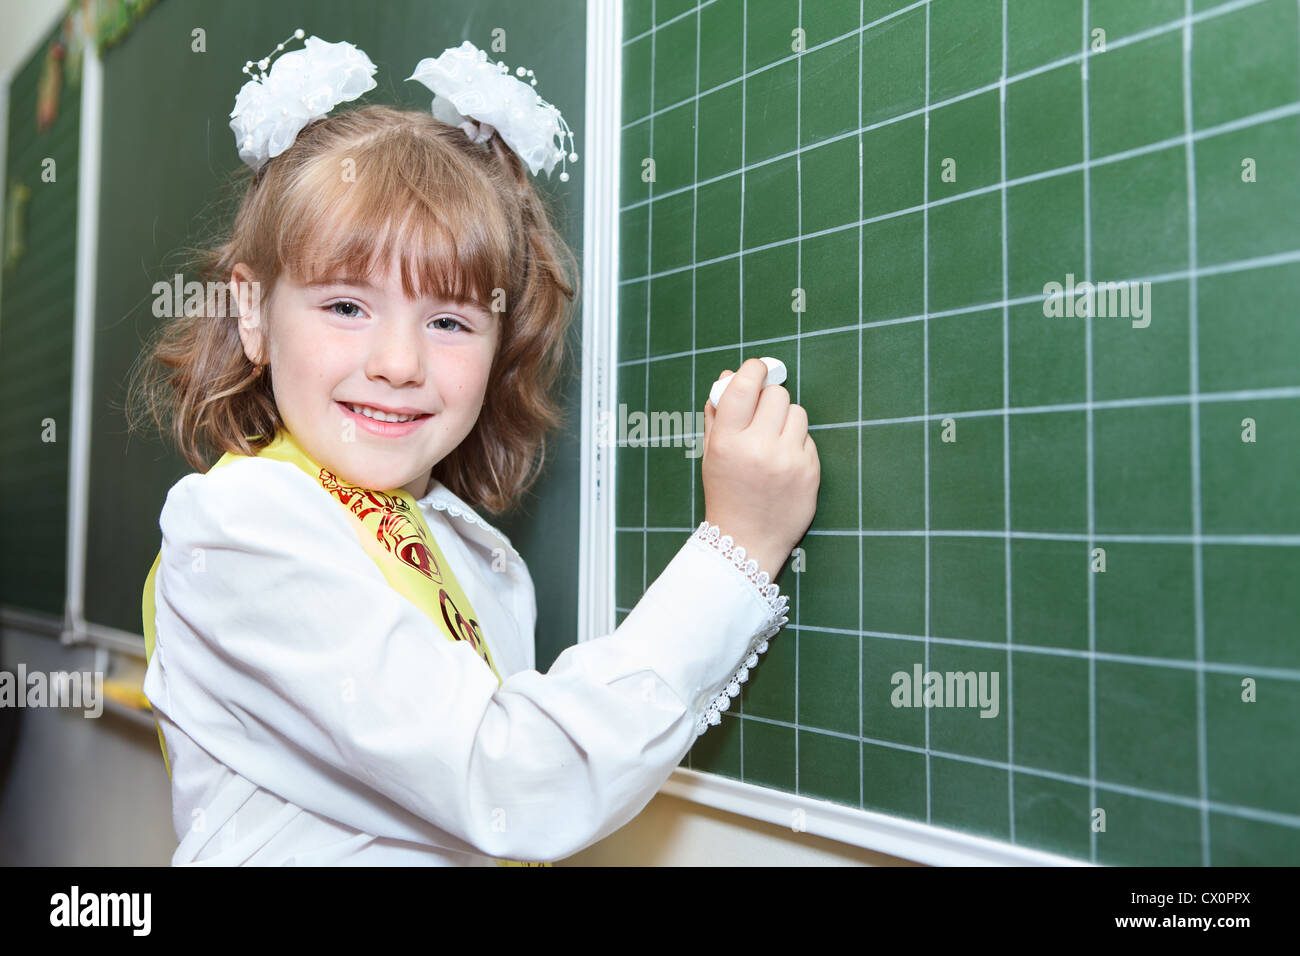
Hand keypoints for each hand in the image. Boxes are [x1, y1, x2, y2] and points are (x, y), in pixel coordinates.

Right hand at [700, 358, 819, 580]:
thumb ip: (717, 414)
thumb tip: (729, 375)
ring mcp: (788, 460)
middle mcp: (758, 449)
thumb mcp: (710, 454)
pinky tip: (784, 462)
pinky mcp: (810, 471)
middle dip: (770, 399)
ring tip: (774, 441)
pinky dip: (797, 443)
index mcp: (728, 442)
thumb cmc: (726, 493)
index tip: (758, 369)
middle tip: (763, 414)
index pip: (744, 388)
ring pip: (797, 412)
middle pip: (777, 395)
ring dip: (786, 420)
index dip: (753, 370)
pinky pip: (808, 438)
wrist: (747, 541)